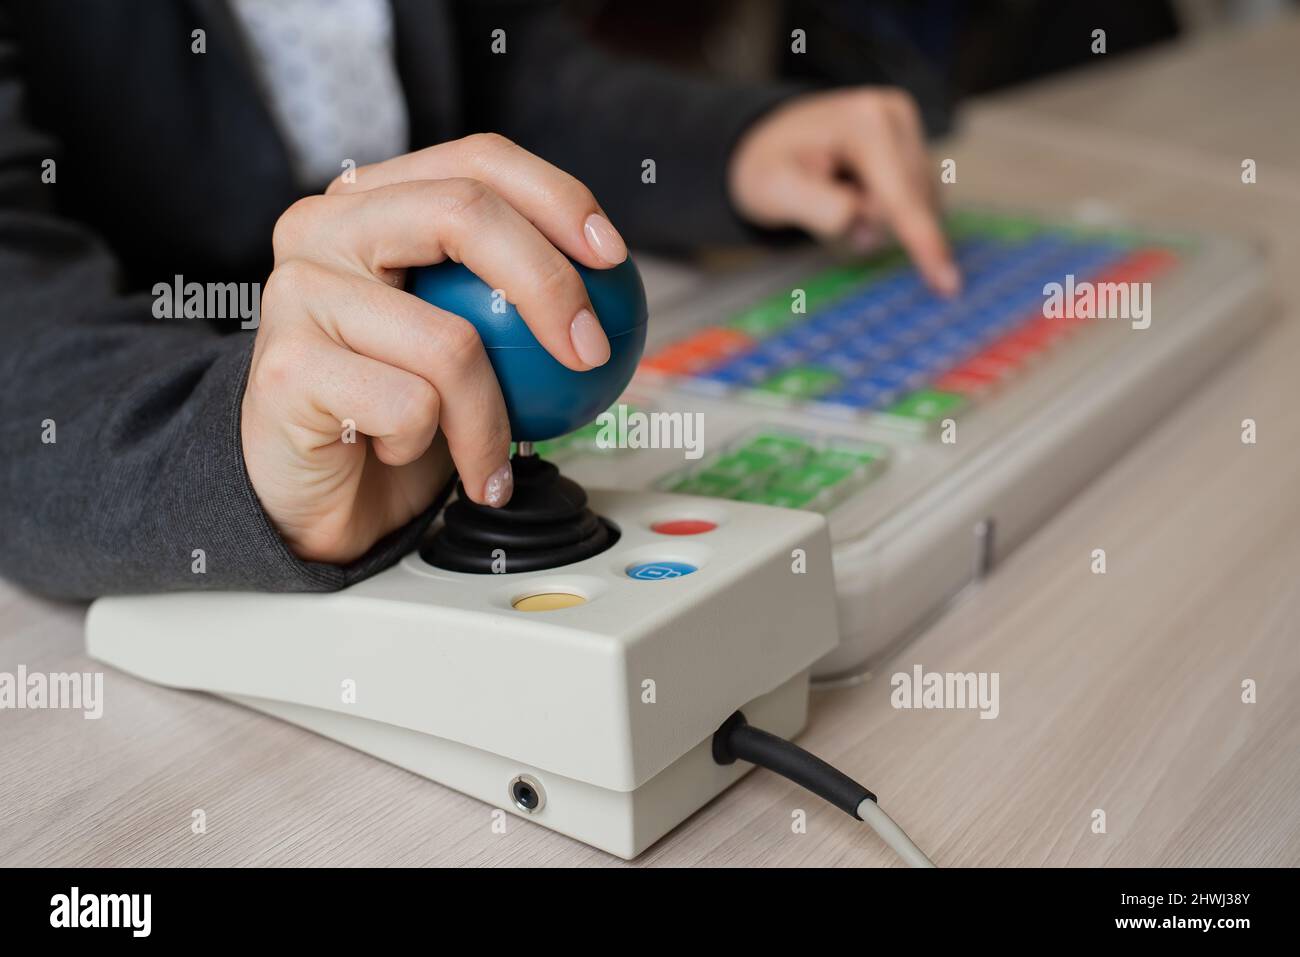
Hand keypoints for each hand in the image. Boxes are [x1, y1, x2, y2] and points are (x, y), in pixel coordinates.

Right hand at [241, 133, 627, 563]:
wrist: (314, 496)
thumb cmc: (396, 413)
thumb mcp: (463, 338)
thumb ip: (511, 294)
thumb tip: (615, 276)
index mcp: (369, 201)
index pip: (477, 162)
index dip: (557, 197)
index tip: (614, 259)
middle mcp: (322, 227)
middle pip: (463, 214)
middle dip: (550, 283)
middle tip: (591, 354)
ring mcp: (296, 292)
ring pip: (451, 341)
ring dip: (492, 420)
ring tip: (490, 462)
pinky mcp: (286, 366)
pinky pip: (413, 407)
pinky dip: (430, 448)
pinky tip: (405, 458)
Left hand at [728, 87, 959, 295]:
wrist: (765, 143)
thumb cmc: (766, 167)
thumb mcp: (773, 190)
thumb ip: (816, 208)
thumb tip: (858, 218)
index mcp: (863, 122)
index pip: (901, 196)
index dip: (923, 242)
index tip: (948, 284)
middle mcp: (892, 113)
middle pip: (911, 200)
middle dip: (874, 222)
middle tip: (826, 204)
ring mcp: (905, 123)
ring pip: (917, 200)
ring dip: (880, 216)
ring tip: (837, 192)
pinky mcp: (910, 138)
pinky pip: (913, 194)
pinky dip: (887, 207)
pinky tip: (855, 191)